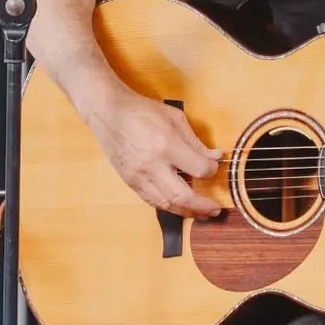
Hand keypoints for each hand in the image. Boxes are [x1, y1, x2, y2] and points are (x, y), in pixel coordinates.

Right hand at [82, 89, 222, 218]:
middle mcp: (152, 165)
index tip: (213, 167)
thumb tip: (214, 157)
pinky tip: (177, 205)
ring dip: (186, 212)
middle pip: (183, 196)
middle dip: (203, 206)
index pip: (198, 169)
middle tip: (215, 209)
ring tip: (199, 212)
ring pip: (166, 204)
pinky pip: (151, 201)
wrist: (109, 113)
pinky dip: (168, 205)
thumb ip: (195, 142)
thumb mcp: (175, 118)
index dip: (211, 171)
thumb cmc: (143, 112)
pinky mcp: (129, 181)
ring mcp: (139, 176)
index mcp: (167, 145)